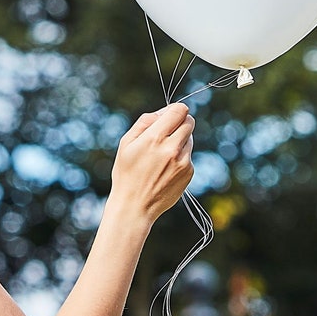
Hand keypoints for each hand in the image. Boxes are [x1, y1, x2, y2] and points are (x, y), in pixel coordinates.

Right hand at [109, 102, 194, 225]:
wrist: (135, 206)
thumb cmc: (127, 172)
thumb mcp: (126, 142)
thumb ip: (145, 121)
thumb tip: (163, 112)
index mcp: (155, 138)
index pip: (179, 111)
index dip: (175, 109)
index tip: (169, 115)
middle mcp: (172, 148)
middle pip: (189, 122)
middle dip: (180, 122)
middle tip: (167, 132)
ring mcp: (183, 162)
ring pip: (189, 139)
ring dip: (180, 140)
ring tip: (162, 154)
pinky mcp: (188, 173)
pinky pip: (188, 155)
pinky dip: (180, 156)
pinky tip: (165, 168)